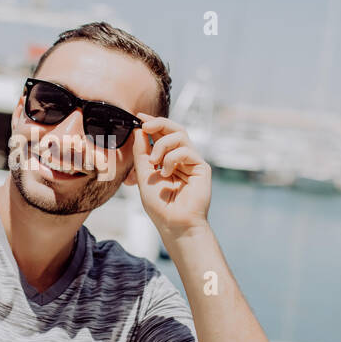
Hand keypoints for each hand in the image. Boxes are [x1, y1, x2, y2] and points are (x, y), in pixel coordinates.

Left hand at [131, 114, 210, 238]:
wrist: (174, 224)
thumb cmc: (160, 205)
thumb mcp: (144, 175)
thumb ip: (142, 153)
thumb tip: (139, 131)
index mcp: (168, 159)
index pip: (162, 134)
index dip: (152, 123)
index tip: (139, 118)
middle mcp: (181, 158)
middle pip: (174, 129)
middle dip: (158, 123)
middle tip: (145, 125)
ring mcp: (192, 162)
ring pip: (180, 136)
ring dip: (162, 145)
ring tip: (154, 162)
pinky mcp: (201, 167)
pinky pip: (186, 150)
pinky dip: (172, 158)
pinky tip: (166, 173)